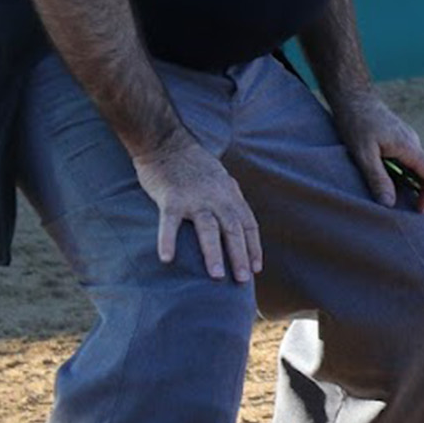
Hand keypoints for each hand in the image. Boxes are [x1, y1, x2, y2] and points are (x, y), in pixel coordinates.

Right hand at [130, 132, 261, 282]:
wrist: (166, 142)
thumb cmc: (193, 164)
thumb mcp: (221, 178)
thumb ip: (230, 198)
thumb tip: (240, 219)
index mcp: (230, 195)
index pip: (248, 225)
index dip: (253, 248)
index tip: (256, 269)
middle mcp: (217, 198)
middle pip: (233, 230)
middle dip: (240, 256)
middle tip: (243, 280)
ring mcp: (194, 198)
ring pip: (209, 229)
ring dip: (214, 254)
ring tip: (217, 276)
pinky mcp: (170, 198)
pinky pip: (170, 223)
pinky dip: (168, 241)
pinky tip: (167, 259)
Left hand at [334, 91, 423, 221]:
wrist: (352, 95)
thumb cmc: (356, 122)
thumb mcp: (363, 152)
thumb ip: (377, 178)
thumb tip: (389, 205)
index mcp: (409, 147)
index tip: (418, 210)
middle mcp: (413, 145)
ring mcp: (406, 143)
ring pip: (421, 170)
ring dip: (423, 190)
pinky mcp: (398, 142)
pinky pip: (410, 164)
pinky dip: (412, 179)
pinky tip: (406, 188)